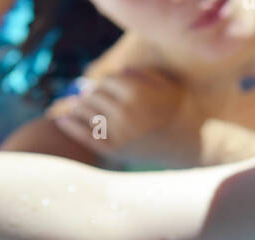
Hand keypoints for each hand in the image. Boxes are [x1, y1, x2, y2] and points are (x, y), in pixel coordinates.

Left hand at [48, 67, 189, 161]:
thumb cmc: (177, 110)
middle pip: (94, 95)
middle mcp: (123, 111)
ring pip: (86, 111)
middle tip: (98, 102)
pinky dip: (71, 125)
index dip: (109, 86)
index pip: (106, 81)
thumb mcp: (161, 82)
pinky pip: (85, 135)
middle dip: (96, 97)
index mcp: (134, 92)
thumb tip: (107, 76)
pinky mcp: (115, 151)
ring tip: (82, 108)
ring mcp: (118, 133)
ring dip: (82, 107)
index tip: (113, 93)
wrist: (192, 143)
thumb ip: (135, 73)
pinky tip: (63, 119)